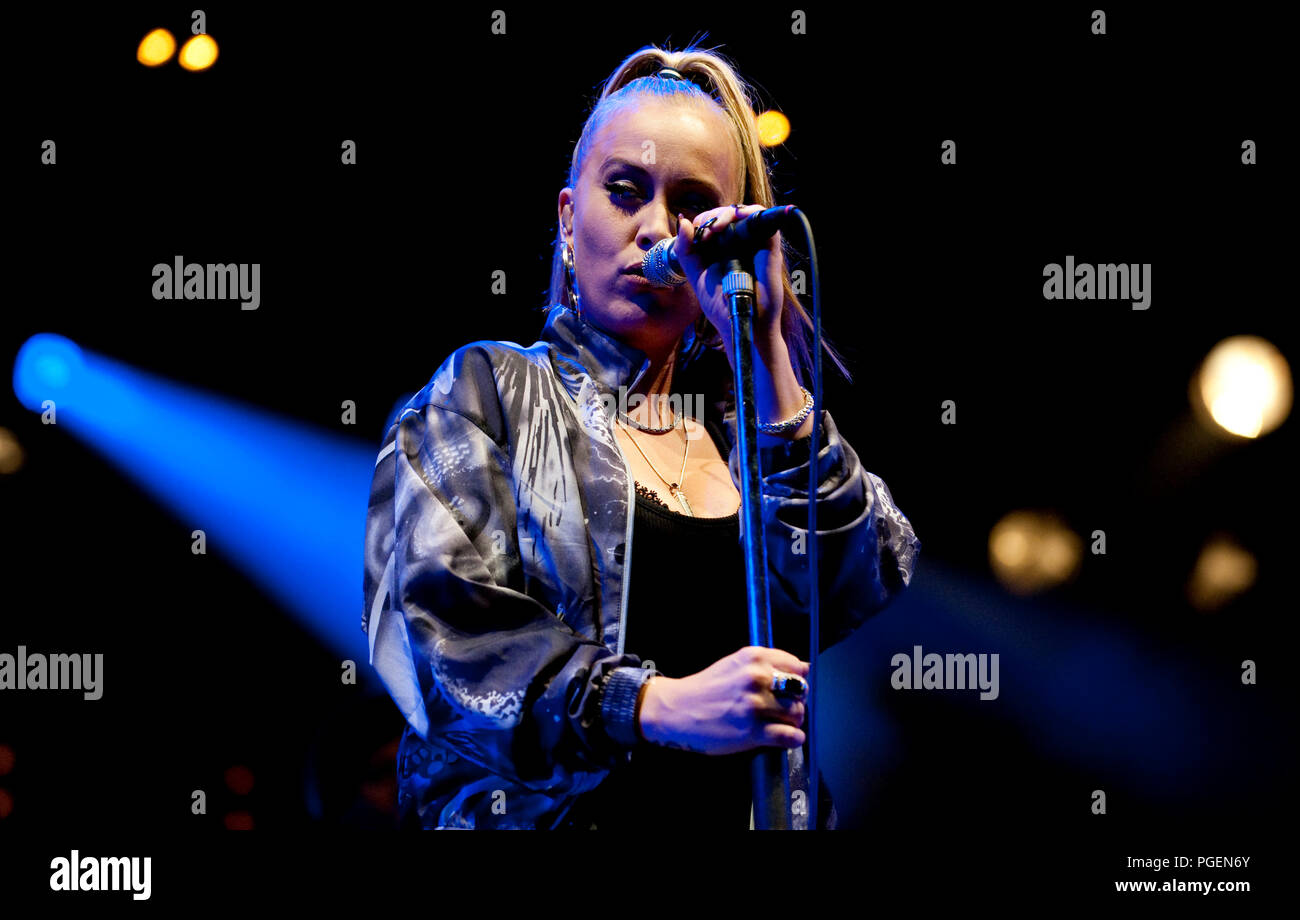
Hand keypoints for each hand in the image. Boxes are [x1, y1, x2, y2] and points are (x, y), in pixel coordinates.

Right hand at [637, 646, 808, 754]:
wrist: (677, 710)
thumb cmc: (707, 688)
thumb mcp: (735, 664)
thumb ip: (767, 664)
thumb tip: (804, 669)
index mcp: (753, 657)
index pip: (798, 666)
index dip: (797, 679)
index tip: (789, 689)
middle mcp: (756, 678)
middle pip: (801, 690)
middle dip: (796, 701)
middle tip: (784, 709)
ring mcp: (754, 705)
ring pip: (797, 713)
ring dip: (793, 721)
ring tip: (780, 723)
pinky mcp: (752, 731)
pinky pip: (790, 736)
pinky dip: (793, 738)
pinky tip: (786, 737)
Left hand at [676, 204, 785, 360]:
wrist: (741, 323)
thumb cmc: (720, 304)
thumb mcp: (696, 274)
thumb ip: (686, 250)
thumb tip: (684, 220)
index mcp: (722, 249)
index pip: (714, 221)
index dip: (704, 221)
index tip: (696, 234)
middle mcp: (739, 244)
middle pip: (729, 214)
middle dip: (714, 216)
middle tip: (707, 230)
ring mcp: (755, 244)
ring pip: (745, 213)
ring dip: (729, 213)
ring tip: (717, 227)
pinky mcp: (770, 247)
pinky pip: (764, 220)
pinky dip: (750, 213)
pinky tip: (737, 218)